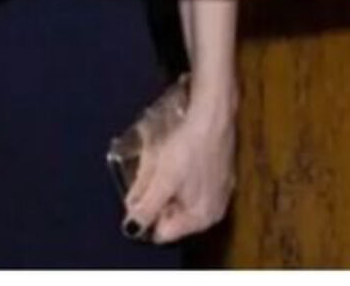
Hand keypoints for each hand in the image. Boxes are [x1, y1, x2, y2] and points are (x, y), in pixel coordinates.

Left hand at [123, 97, 236, 243]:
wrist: (213, 116)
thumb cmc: (188, 149)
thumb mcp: (163, 178)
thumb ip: (147, 204)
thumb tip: (132, 227)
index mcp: (199, 219)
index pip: (164, 232)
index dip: (144, 216)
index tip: (134, 194)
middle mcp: (211, 213)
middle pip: (171, 214)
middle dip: (153, 195)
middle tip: (146, 169)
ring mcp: (216, 194)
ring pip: (178, 196)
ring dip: (162, 182)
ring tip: (156, 156)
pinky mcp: (216, 176)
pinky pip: (188, 182)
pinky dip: (175, 172)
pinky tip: (171, 152)